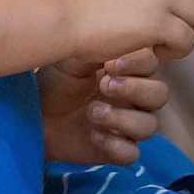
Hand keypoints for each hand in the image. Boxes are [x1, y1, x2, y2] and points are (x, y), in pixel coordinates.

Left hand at [40, 48, 165, 165]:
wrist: (34, 113)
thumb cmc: (56, 81)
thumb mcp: (73, 57)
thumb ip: (99, 47)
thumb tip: (119, 40)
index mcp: (128, 72)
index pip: (152, 65)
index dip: (138, 64)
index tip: (110, 64)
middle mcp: (134, 99)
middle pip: (159, 95)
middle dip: (135, 89)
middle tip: (104, 85)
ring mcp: (127, 126)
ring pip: (149, 126)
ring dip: (122, 118)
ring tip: (91, 111)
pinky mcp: (116, 151)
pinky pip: (132, 153)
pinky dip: (115, 145)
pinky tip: (93, 135)